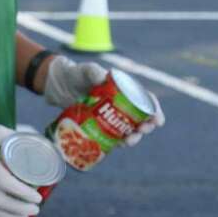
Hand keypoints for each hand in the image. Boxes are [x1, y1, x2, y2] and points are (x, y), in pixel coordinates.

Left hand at [44, 57, 164, 145]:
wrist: (59, 86)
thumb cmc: (76, 74)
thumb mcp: (85, 70)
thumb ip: (92, 71)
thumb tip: (102, 78)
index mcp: (124, 89)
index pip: (145, 100)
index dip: (155, 111)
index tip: (158, 121)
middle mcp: (121, 104)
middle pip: (140, 118)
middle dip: (145, 127)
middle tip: (141, 132)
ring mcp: (111, 116)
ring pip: (128, 129)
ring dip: (133, 137)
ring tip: (129, 142)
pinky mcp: (100, 125)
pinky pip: (114, 136)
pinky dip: (118, 142)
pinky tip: (118, 146)